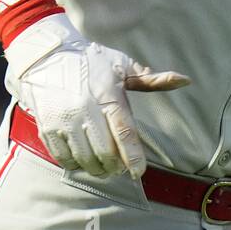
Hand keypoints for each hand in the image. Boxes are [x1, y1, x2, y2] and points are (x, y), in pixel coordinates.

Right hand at [4, 14, 189, 178]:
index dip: (133, 156)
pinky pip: (64, 158)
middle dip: (115, 167)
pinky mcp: (48, 127)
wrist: (46, 57)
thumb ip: (151, 81)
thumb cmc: (90, 62)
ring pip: (85, 159)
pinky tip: (81, 159)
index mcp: (108, 95)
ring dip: (96, 168)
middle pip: (105, 153)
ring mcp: (65, 119)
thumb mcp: (121, 67)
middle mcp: (86, 108)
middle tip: (118, 168)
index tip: (138, 172)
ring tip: (101, 165)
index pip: (125, 132)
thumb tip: (185, 80)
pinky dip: (75, 164)